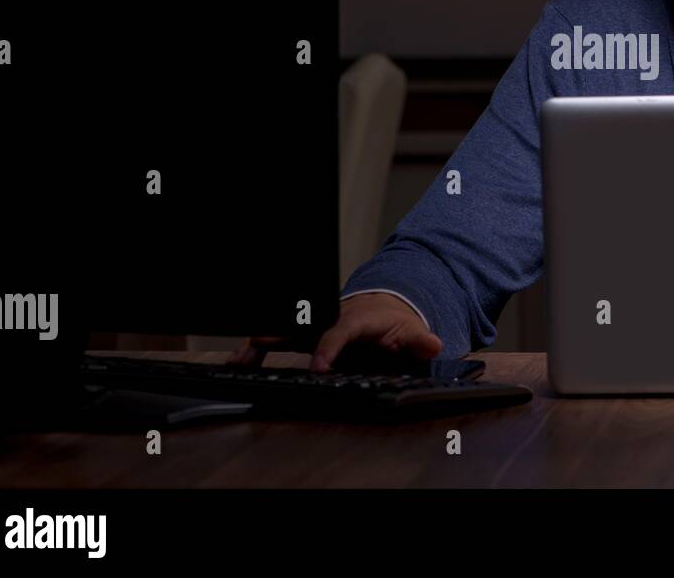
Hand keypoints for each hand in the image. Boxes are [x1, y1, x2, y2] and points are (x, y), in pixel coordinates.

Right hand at [228, 293, 443, 371]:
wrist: (386, 307)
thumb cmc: (396, 323)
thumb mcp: (412, 332)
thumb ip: (420, 341)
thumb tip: (434, 343)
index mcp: (356, 319)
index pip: (339, 331)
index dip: (328, 348)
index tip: (319, 366)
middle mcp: (331, 318)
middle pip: (303, 323)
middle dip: (282, 331)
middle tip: (258, 344)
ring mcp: (316, 325)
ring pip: (285, 329)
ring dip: (262, 340)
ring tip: (239, 358)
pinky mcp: (306, 333)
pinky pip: (279, 338)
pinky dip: (258, 348)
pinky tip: (239, 361)